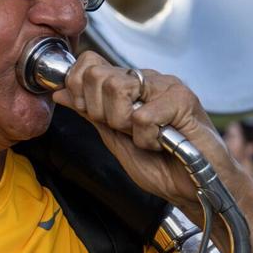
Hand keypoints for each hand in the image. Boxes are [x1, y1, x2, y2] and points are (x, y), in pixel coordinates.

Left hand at [51, 52, 243, 210]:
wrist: (193, 188)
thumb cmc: (160, 165)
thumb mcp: (113, 138)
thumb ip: (89, 113)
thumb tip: (60, 91)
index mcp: (130, 85)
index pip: (89, 64)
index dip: (80, 91)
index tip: (95, 116)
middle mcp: (147, 79)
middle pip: (97, 75)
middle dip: (101, 112)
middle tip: (125, 130)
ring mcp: (166, 86)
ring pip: (117, 89)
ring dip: (124, 124)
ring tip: (146, 137)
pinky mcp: (184, 100)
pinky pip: (142, 117)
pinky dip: (148, 139)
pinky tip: (164, 143)